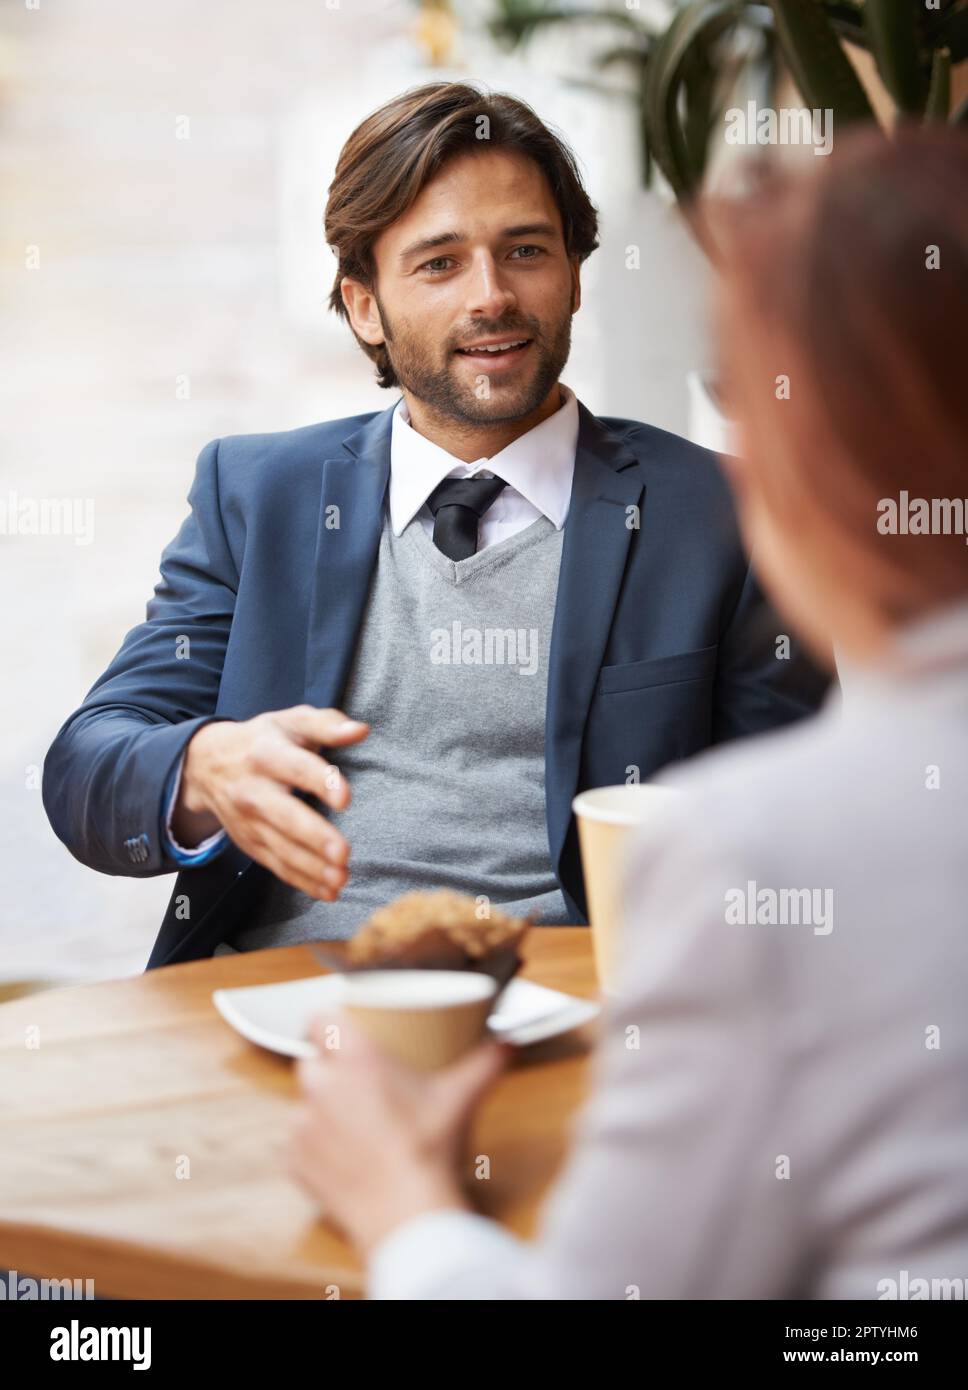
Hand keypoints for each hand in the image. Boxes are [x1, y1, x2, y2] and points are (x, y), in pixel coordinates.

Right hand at [171, 705, 368, 899]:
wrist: (206, 764)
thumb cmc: (264, 739)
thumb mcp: (290, 721)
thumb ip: (327, 724)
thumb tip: (360, 730)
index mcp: (267, 753)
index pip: (296, 768)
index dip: (320, 781)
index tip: (346, 798)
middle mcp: (254, 790)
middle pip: (284, 815)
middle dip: (313, 836)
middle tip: (343, 853)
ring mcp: (249, 821)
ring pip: (281, 848)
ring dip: (311, 867)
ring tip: (341, 878)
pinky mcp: (250, 843)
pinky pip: (277, 866)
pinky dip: (302, 881)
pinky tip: (328, 891)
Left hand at [288, 1017, 510, 1254]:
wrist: (406, 1214)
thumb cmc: (429, 1151)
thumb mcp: (460, 1097)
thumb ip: (485, 1063)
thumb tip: (506, 1045)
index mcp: (355, 1058)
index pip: (318, 1018)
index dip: (327, 1022)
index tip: (339, 1032)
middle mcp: (321, 1085)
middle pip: (312, 1061)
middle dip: (331, 1070)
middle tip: (361, 1085)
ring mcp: (302, 1124)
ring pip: (304, 1104)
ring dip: (323, 1111)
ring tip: (356, 1127)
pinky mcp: (293, 1161)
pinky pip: (296, 1144)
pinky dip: (314, 1149)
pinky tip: (342, 1157)